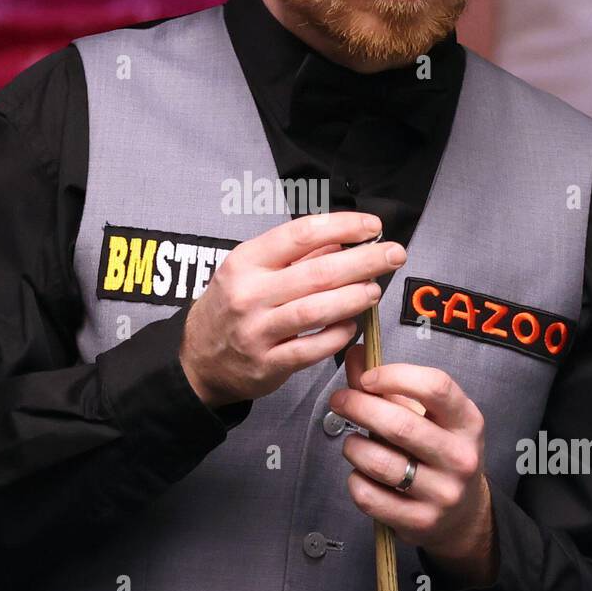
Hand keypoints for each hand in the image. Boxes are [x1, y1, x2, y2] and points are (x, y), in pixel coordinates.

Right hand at [179, 211, 405, 406]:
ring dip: (353, 298)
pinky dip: (336, 336)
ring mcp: (257, 331)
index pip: (301, 234)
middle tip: (393, 255)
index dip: (343, 226)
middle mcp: (249, 293)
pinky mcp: (267, 364)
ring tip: (375, 290)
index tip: (372, 226)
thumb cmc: (231, 306)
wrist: (198, 358)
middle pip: (317, 272)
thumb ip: (295, 257)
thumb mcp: (251, 270)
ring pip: (315, 310)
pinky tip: (352, 325)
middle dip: (363, 261)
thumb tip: (343, 241)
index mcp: (247, 261)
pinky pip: (310, 349)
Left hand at [328, 343, 496, 586]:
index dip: (394, 375)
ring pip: (380, 463)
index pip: (435, 386)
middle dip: (359, 407)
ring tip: (352, 443)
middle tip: (339, 401)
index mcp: (467, 421)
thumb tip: (354, 353)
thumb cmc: (437, 452)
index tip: (367, 378)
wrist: (463, 515)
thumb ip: (388, 386)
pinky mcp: (420, 522)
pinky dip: (355, 481)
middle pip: (400, 424)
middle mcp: (461, 457)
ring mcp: (443, 493)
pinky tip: (360, 474)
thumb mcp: (428, 416)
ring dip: (354, 446)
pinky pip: (369, 497)